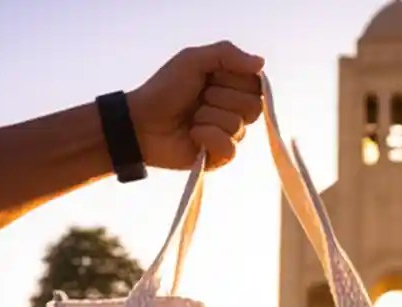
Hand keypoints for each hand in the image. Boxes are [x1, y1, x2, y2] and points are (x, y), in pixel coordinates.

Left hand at [128, 41, 264, 170]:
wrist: (140, 121)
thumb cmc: (165, 89)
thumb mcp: (193, 59)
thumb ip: (226, 54)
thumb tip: (261, 63)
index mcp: (232, 87)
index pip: (257, 84)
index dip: (234, 80)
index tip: (211, 78)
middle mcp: (235, 111)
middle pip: (253, 107)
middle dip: (220, 98)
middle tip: (198, 98)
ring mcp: (229, 135)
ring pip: (239, 126)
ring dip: (208, 117)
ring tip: (190, 118)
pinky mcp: (220, 157)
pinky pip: (230, 148)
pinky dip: (207, 137)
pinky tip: (192, 134)